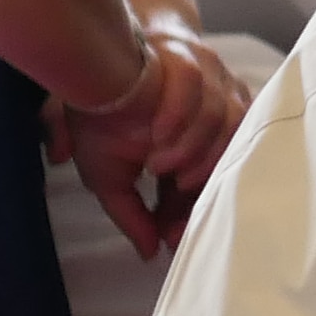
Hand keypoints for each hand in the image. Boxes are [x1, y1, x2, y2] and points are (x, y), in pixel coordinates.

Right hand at [43, 29, 235, 259]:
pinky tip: (159, 136)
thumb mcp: (108, 179)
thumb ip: (129, 214)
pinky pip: (202, 87)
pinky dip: (185, 113)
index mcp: (194, 148)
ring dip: (197, 152)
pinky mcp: (194, 63)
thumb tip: (148, 253)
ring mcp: (207, 87)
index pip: (208, 185)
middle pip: (227, 157)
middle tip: (176, 216)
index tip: (175, 238)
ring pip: (227, 122)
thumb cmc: (98, 121)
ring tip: (162, 169)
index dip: (193, 212)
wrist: (87, 63)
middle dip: (200, 192)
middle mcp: (211, 119)